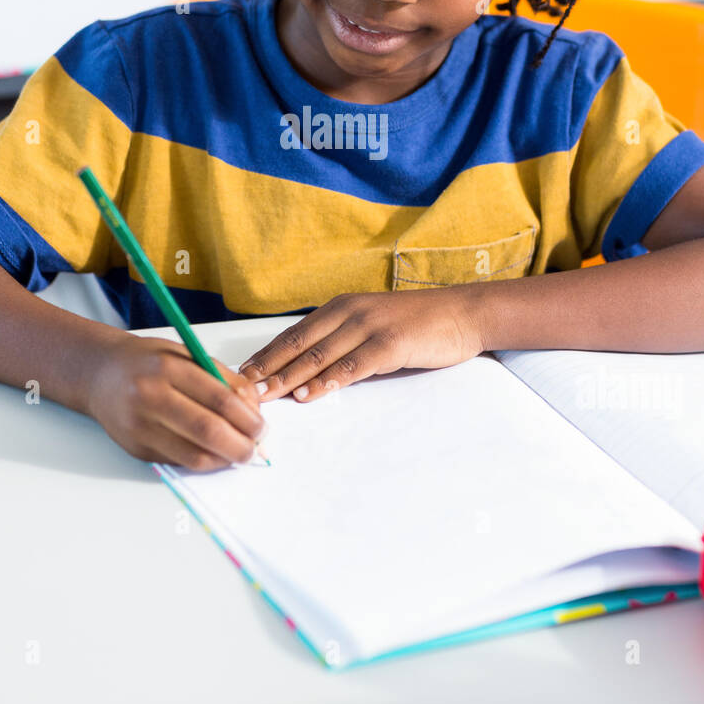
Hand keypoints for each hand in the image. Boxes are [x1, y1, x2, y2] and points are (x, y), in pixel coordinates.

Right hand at [86, 335, 266, 470]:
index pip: (220, 399)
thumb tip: (255, 410)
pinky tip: (214, 455)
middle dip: (241, 445)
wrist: (101, 373)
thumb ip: (223, 378)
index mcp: (168, 367)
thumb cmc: (149, 362)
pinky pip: (178, 462)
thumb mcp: (188, 355)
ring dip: (224, 460)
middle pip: (208, 431)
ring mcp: (139, 425)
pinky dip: (203, 462)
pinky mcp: (135, 448)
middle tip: (255, 447)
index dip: (248, 419)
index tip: (262, 427)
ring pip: (193, 455)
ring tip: (239, 454)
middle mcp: (150, 396)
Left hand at [239, 288, 487, 403]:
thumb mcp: (372, 325)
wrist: (462, 312)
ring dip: (289, 377)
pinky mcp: (390, 343)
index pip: (294, 334)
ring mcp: (370, 326)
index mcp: (341, 307)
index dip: (266, 355)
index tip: (241, 374)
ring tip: (265, 396)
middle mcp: (350, 312)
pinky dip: (328, 380)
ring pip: (320, 355)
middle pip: (299, 344)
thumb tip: (306, 369)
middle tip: (242, 390)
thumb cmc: (417, 323)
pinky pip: (352, 364)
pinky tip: (309, 393)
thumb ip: (343, 340)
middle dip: (268, 369)